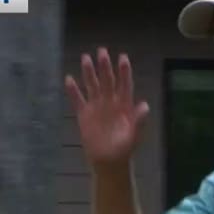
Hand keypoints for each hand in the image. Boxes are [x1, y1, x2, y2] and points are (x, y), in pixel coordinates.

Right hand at [64, 48, 149, 167]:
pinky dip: (73, 91)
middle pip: (107, 81)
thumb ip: (139, 120)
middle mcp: (110, 102)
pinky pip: (77, 100)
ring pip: (92, 86)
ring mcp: (96, 108)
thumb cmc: (124, 149)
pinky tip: (68, 79)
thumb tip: (145, 106)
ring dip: (89, 73)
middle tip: (102, 51)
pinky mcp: (84, 116)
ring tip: (85, 57)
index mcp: (124, 105)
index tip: (123, 57)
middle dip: (105, 67)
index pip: (124, 85)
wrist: (109, 162)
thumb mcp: (134, 136)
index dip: (124, 72)